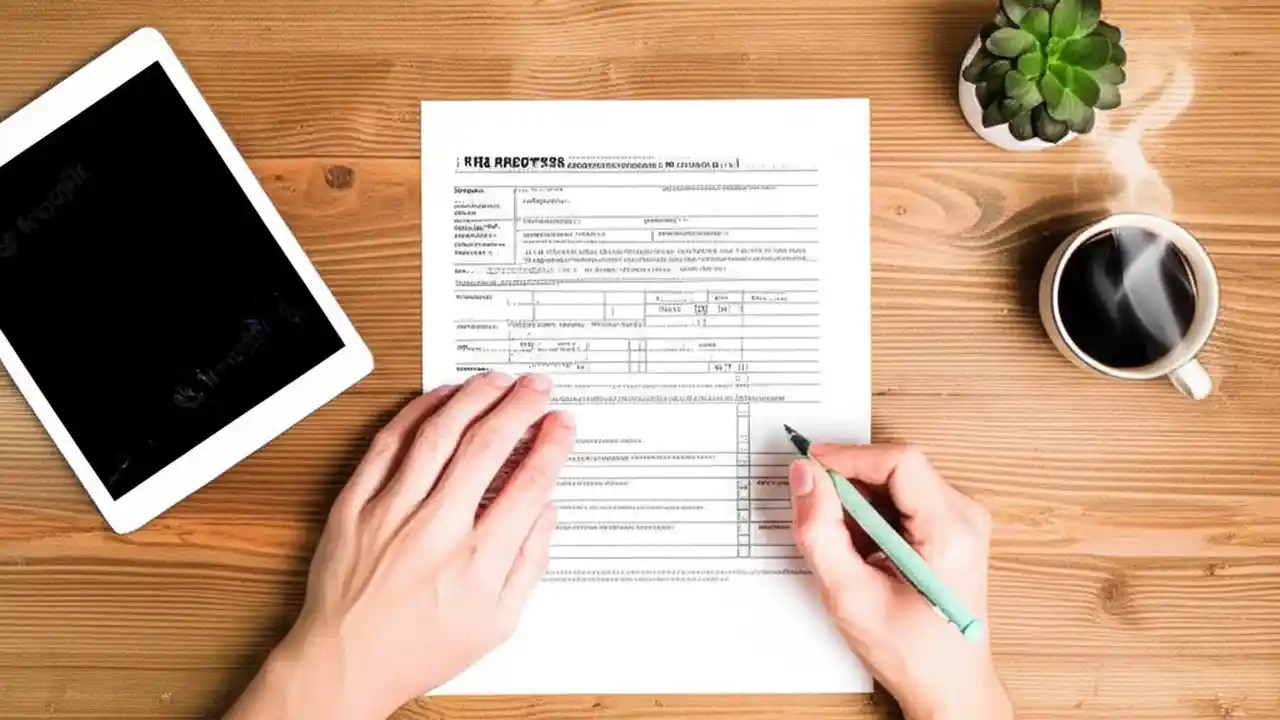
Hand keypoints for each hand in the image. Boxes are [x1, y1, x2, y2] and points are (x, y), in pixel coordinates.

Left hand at [226, 372, 574, 719]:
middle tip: (537, 388)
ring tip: (496, 380)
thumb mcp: (497, 622)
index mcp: (477, 562)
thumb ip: (529, 563)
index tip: (561, 425)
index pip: (528, 483)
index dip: (552, 445)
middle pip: (488, 446)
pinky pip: (388, 444)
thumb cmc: (418, 648)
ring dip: (474, 397)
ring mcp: (391, 513)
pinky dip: (418, 412)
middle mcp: (435, 531)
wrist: (345, 663)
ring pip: (439, 433)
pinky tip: (441, 397)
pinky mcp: (355, 505)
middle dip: (520, 406)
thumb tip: (545, 510)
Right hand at [788, 444, 1012, 719]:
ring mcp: (962, 521)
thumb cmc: (912, 652)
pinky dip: (873, 514)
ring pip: (897, 481)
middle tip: (818, 511)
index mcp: (950, 532)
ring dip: (860, 501)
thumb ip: (820, 531)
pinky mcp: (952, 528)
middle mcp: (965, 518)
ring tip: (845, 546)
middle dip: (850, 482)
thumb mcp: (850, 596)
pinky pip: (904, 498)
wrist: (949, 685)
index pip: (899, 461)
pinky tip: (863, 550)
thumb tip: (805, 477)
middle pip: (897, 467)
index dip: (849, 456)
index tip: (811, 466)